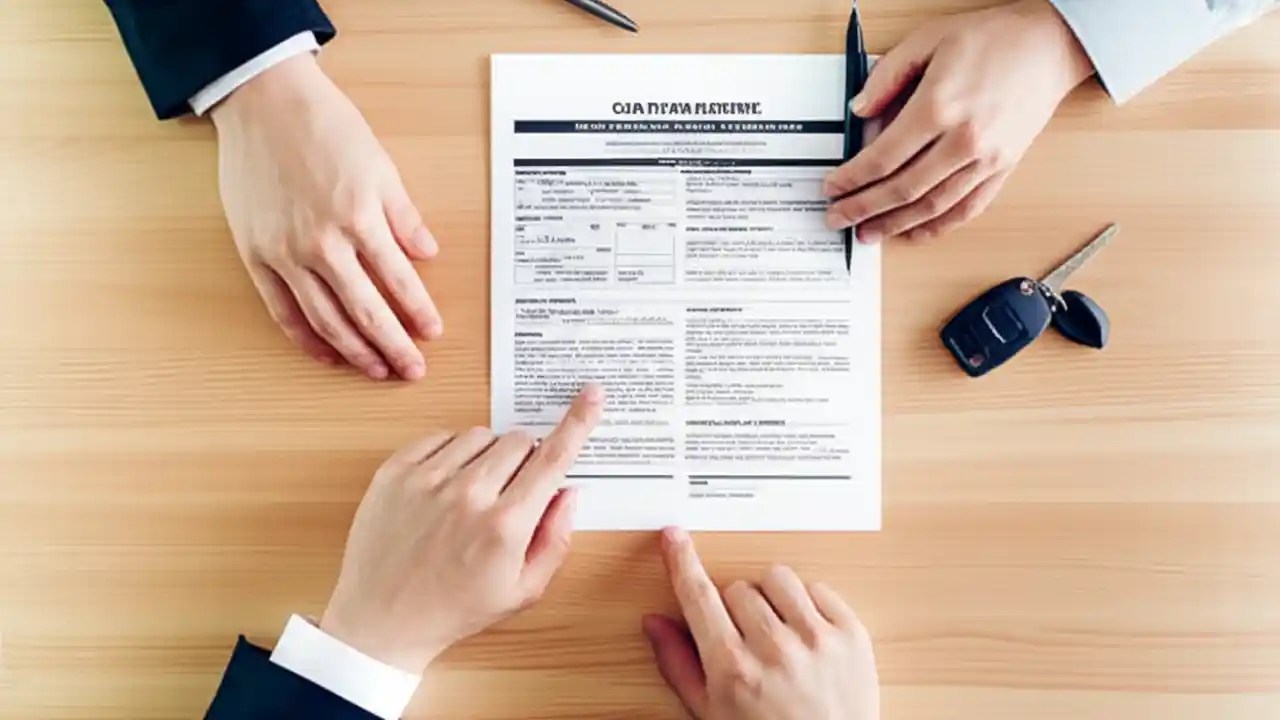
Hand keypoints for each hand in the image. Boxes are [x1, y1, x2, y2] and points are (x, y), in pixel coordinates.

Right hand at [211, 54, 441, 380]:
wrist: (263, 102)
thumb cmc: (325, 127)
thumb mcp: (381, 167)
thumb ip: (404, 217)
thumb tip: (427, 254)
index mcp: (359, 219)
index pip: (399, 281)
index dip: (419, 312)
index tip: (433, 333)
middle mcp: (322, 243)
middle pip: (364, 312)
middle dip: (393, 347)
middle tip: (413, 370)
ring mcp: (285, 253)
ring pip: (325, 320)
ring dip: (355, 352)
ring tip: (377, 370)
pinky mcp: (255, 256)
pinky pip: (283, 311)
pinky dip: (306, 339)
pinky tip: (326, 355)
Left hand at [318, 384, 604, 671]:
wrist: (382, 620)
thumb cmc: (455, 609)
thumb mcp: (523, 590)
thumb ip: (556, 538)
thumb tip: (569, 490)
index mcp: (506, 525)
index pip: (553, 458)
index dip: (578, 422)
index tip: (591, 394)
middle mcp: (468, 495)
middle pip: (519, 441)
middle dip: (525, 459)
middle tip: (510, 491)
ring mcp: (427, 480)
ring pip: (481, 435)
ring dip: (488, 455)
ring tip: (472, 493)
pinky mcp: (395, 472)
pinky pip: (440, 436)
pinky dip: (451, 452)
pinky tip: (445, 486)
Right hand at [643, 528, 878, 719]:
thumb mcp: (711, 713)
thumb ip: (679, 664)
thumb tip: (654, 623)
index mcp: (733, 670)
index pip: (698, 597)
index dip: (682, 562)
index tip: (674, 538)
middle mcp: (774, 650)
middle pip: (737, 587)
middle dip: (735, 607)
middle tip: (746, 639)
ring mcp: (816, 640)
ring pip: (777, 578)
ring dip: (770, 598)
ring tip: (777, 631)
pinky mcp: (851, 635)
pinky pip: (817, 588)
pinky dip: (807, 605)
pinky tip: (805, 635)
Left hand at [825, 0, 1094, 242]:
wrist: (1050, 45)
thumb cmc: (994, 38)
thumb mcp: (928, 39)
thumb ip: (887, 77)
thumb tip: (858, 111)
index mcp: (939, 107)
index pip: (883, 157)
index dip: (853, 178)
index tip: (833, 187)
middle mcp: (964, 140)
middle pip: (902, 189)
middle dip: (863, 208)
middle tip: (838, 218)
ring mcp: (987, 159)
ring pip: (931, 206)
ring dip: (894, 225)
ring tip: (867, 232)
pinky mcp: (1004, 169)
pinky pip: (967, 209)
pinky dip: (938, 226)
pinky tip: (914, 233)